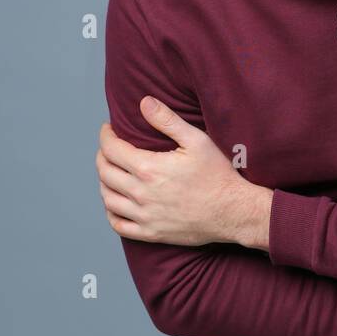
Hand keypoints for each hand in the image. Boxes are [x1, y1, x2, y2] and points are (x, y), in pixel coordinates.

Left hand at [96, 96, 269, 246]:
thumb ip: (168, 120)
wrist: (233, 211)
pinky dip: (110, 212)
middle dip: (102, 155)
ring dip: (104, 182)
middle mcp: (141, 194)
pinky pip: (118, 224)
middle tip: (109, 148)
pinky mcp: (151, 233)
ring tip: (111, 172)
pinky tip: (116, 202)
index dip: (106, 136)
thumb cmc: (218, 175)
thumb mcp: (197, 140)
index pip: (111, 149)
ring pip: (107, 198)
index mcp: (149, 168)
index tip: (109, 129)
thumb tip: (144, 102)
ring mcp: (144, 216)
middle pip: (105, 172)